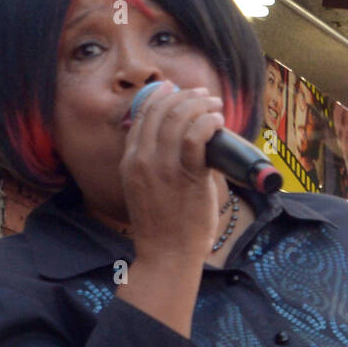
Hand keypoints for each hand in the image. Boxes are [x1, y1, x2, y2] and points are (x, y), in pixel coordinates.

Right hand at [120, 84, 230, 266]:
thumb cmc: (163, 228)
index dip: (161, 96)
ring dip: (200, 105)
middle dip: (185, 95)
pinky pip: (196, 137)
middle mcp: (143, 160)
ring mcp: (164, 168)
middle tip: (204, 95)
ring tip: (215, 106)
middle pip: (161, 110)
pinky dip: (208, 123)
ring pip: (179, 118)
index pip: (142, 114)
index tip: (177, 90)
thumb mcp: (145, 191)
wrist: (166, 256)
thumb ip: (155, 166)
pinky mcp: (187, 177)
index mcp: (130, 161)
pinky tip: (217, 122)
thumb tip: (181, 145)